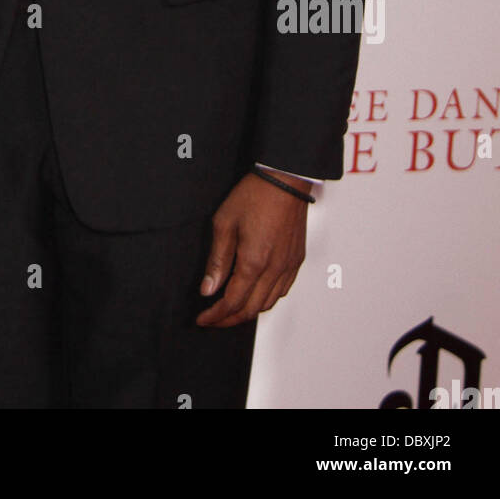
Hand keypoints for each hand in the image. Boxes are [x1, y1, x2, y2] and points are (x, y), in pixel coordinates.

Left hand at [195, 171, 308, 326]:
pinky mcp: (297, 260)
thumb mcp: (224, 223)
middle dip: (229, 319)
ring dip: (248, 311)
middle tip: (212, 319)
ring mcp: (289, 266)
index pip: (232, 302)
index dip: (215, 315)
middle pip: (251, 310)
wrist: (285, 180)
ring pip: (268, 304)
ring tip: (230, 309)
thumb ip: (217, 260)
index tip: (202, 318)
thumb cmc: (254, 195)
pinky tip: (254, 294)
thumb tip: (208, 289)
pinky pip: (282, 291)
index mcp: (254, 262)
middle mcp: (274, 269)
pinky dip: (266, 300)